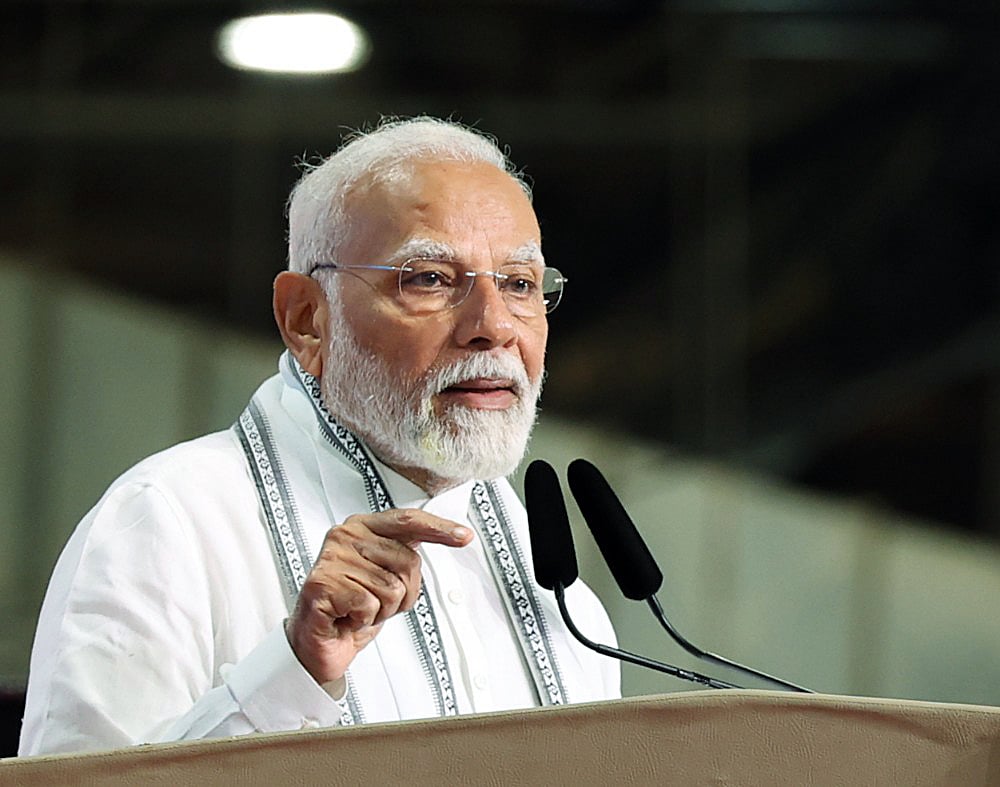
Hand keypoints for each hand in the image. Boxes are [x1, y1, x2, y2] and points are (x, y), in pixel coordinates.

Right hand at [286, 508, 472, 684]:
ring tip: (359, 610)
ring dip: (382, 610)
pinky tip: (347, 616)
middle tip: (376, 602)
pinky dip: (364, 620)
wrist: (320, 642)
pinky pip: (369, 606)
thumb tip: (448, 536)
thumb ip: (406, 555)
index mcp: (363, 526)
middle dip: (402, 593)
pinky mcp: (322, 584)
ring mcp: (331, 558)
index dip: (439, 529)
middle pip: (407, 561)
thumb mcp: (387, 575)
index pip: (408, 521)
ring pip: (391, 588)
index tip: (463, 535)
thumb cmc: (354, 606)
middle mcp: (345, 535)